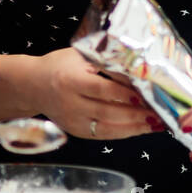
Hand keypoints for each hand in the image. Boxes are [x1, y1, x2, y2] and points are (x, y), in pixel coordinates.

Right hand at [34, 47, 163, 139]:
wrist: (32, 85)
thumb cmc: (60, 65)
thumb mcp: (81, 56)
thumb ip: (106, 63)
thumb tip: (139, 72)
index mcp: (71, 80)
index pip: (103, 89)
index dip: (125, 94)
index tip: (147, 95)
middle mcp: (70, 103)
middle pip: (108, 112)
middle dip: (136, 115)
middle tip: (159, 113)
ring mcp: (72, 121)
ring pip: (107, 128)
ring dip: (134, 127)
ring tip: (156, 123)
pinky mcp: (76, 132)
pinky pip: (103, 135)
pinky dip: (123, 133)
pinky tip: (140, 128)